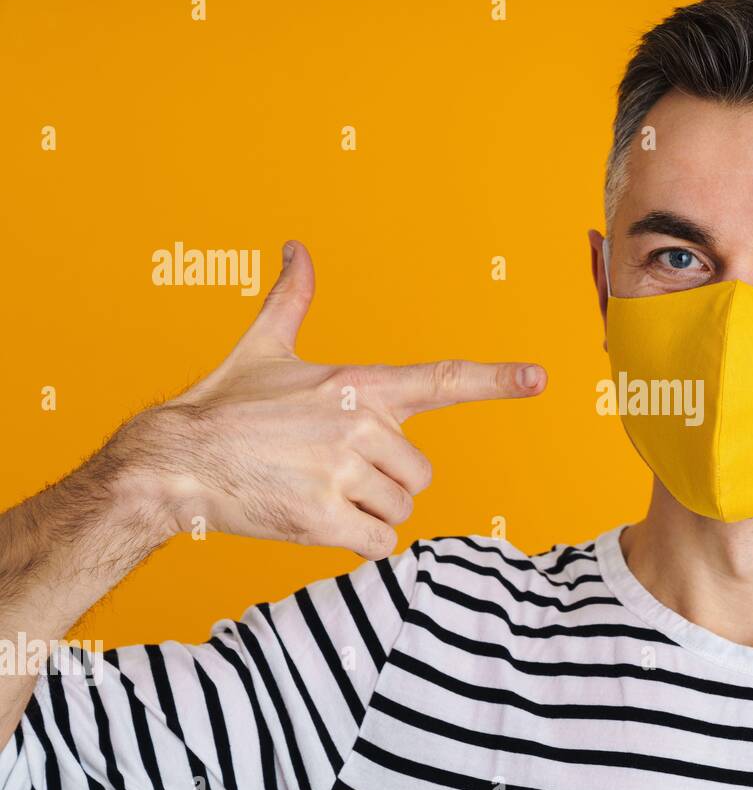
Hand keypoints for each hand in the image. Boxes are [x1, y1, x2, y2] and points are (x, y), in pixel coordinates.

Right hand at [119, 240, 545, 558]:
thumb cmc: (224, 407)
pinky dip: (357, 541)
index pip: (443, 379)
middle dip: (387, 481)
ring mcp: (344, 473)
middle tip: (333, 469)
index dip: (496, 379)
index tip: (540, 377)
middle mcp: (361, 425)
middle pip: (421, 474)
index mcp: (360, 385)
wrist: (174, 463)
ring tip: (317, 490)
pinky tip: (319, 520)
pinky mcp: (324, 519)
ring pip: (400, 510)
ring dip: (369, 512)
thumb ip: (293, 299)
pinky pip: (379, 543)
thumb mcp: (265, 348)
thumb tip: (296, 247)